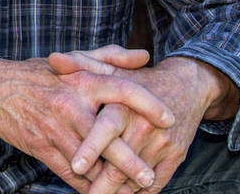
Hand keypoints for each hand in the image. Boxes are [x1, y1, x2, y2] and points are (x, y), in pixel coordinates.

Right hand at [0, 52, 174, 193]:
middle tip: (150, 177)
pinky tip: (97, 190)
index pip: (122, 89)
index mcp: (81, 80)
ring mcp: (54, 128)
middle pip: (109, 137)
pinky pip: (69, 173)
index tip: (169, 120)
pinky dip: (85, 185)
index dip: (149, 104)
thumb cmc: (36, 73)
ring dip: (109, 180)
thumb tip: (145, 57)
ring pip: (89, 162)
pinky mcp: (40, 147)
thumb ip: (110, 57)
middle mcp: (70, 104)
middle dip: (131, 162)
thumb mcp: (71, 59)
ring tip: (128, 192)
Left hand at [49, 50, 235, 193]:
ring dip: (117, 192)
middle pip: (120, 163)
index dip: (91, 149)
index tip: (75, 166)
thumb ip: (80, 65)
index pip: (106, 129)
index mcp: (124, 104)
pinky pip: (156, 183)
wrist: (186, 84)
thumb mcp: (110, 69)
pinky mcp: (176, 156)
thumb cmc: (139, 78)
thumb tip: (53, 59)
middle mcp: (144, 125)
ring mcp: (162, 143)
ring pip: (136, 179)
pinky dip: (138, 193)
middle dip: (101, 185)